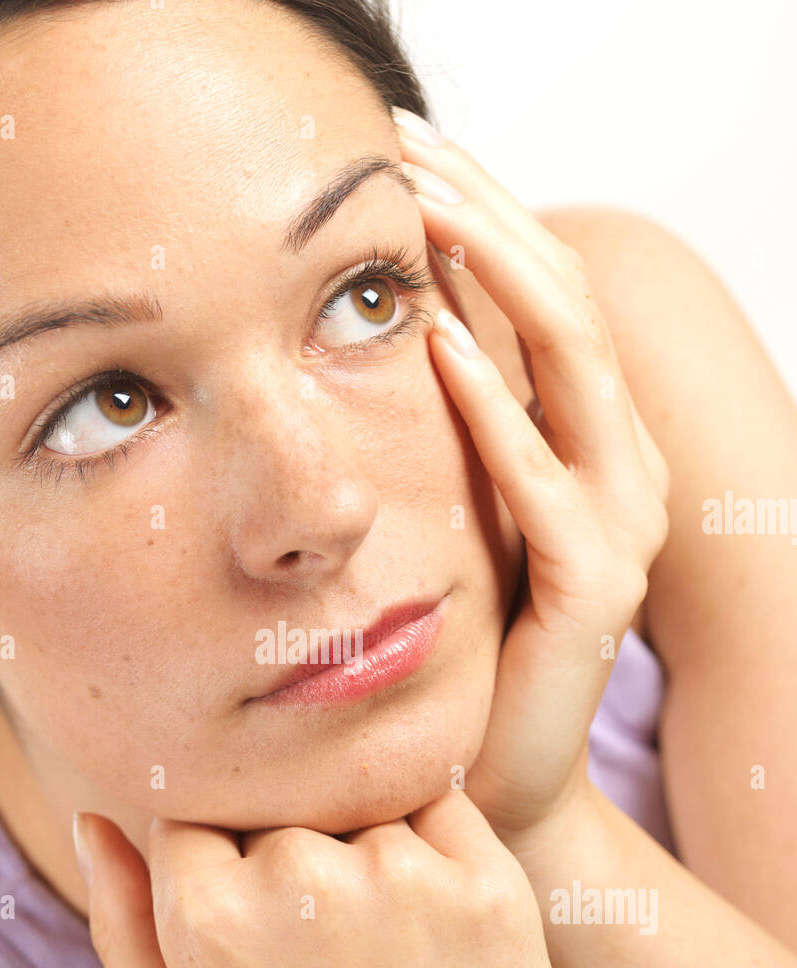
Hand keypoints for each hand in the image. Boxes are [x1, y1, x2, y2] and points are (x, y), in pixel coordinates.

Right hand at [75, 791, 603, 967]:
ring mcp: (401, 873)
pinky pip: (438, 807)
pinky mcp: (487, 879)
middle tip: (325, 960)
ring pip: (356, 805)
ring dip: (363, 852)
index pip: (189, 819)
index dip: (216, 871)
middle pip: (273, 808)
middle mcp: (300, 877)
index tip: (253, 931)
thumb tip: (91, 819)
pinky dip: (434, 846)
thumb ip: (122, 927)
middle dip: (287, 859)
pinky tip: (435, 929)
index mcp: (208, 916)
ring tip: (385, 959)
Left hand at [392, 108, 670, 846]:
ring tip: (424, 213)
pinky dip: (497, 409)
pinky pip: (546, 483)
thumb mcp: (455, 520)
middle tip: (406, 148)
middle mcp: (620, 466)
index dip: (483, 213)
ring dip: (498, 278)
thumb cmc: (461, 650)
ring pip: (576, 365)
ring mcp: (620, 524)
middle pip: (568, 301)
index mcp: (587, 441)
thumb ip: (447, 436)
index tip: (402, 151)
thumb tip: (381, 335)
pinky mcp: (594, 588)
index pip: (545, 295)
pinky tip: (442, 349)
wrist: (492, 784)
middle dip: (487, 215)